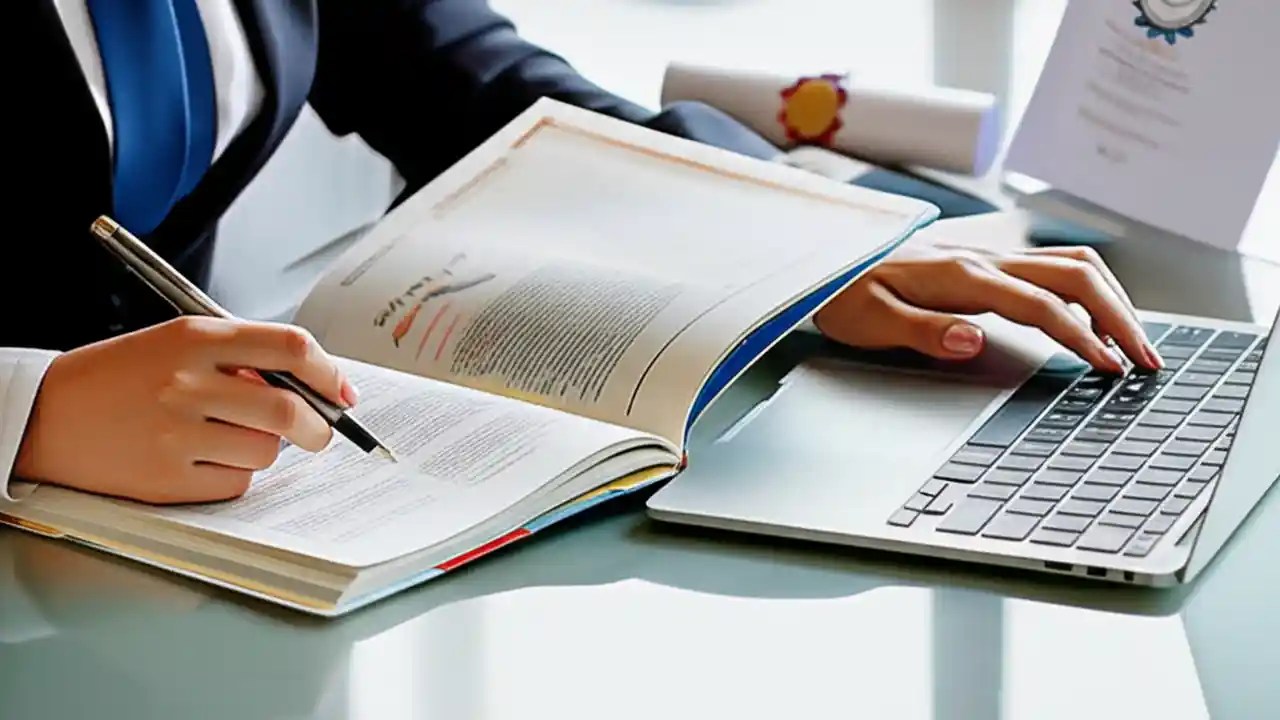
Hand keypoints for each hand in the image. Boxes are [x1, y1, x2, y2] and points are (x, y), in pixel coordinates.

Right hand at [14, 317, 358, 504]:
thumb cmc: (121, 376)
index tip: (340, 391)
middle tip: (317, 432)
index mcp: (196, 337)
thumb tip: (312, 386)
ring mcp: (176, 433)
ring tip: (232, 437)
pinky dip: (235, 474)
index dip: (328, 372)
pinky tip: (204, 459)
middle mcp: (187, 382)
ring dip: (267, 449)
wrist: (47, 414)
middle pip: (287, 409)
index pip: (290, 347)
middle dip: (316, 426)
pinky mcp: (167, 479)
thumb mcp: (177, 341)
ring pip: (266, 451)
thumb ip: (243, 355)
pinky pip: (236, 483)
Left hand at [815, 242, 1161, 372]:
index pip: (1040, 306)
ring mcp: (986, 256)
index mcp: (960, 276)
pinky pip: (1051, 265)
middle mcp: (982, 259)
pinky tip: (1094, 312)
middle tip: (1147, 358)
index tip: (1111, 367)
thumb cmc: (842, 292)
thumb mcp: (871, 322)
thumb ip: (925, 331)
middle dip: (1119, 316)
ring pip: (1069, 265)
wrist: (824, 259)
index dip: (1082, 337)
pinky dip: (1086, 287)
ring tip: (1133, 338)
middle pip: (1074, 276)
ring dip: (1110, 298)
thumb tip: (975, 340)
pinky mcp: (982, 261)